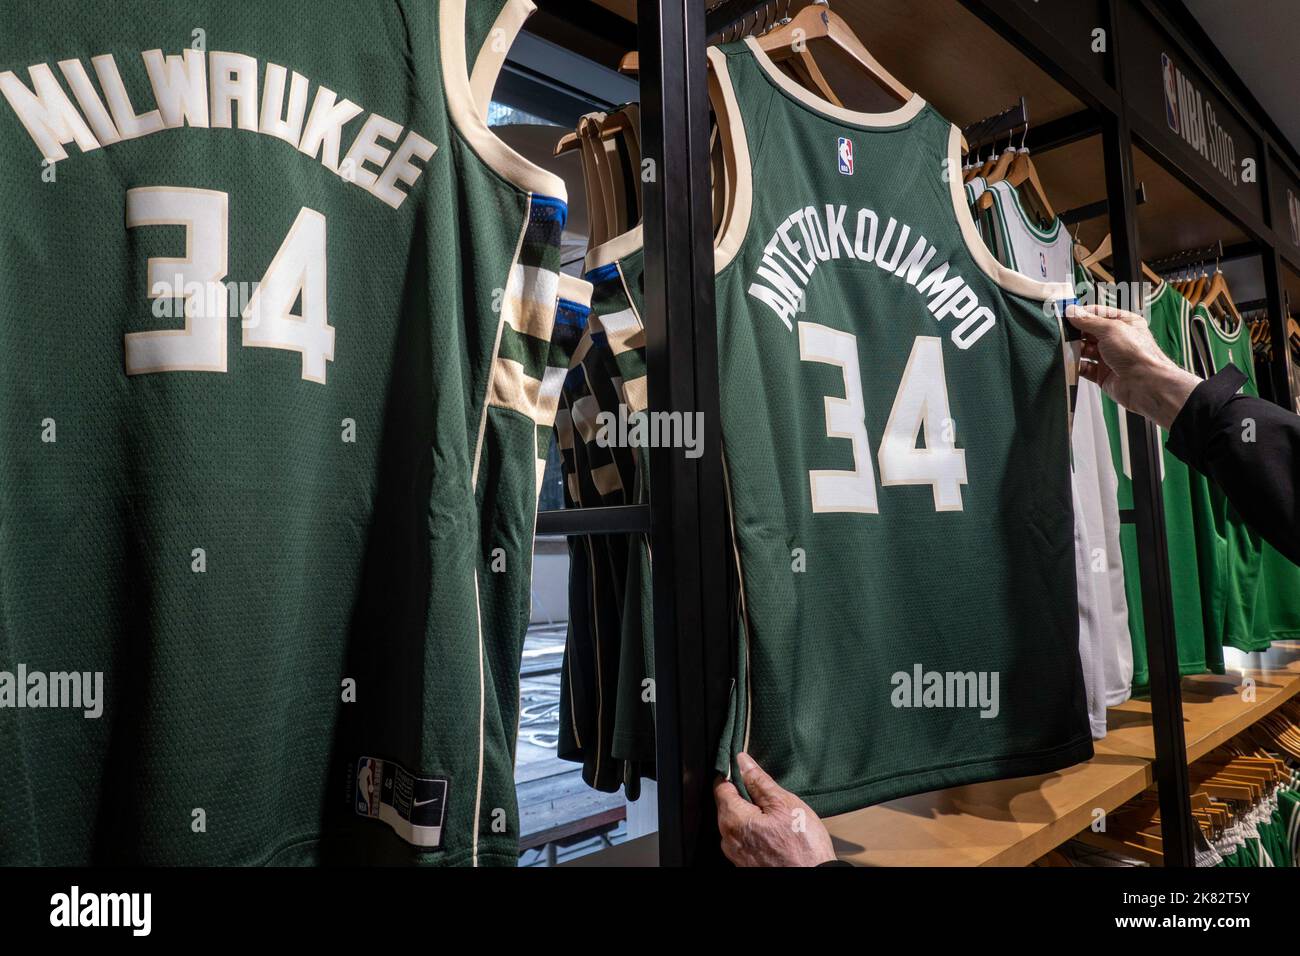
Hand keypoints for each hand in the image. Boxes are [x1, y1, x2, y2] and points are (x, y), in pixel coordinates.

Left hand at [713, 752, 836, 866]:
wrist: (813, 876)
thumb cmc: (803, 845)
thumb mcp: (784, 803)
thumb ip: (759, 781)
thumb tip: (743, 762)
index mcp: (733, 820)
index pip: (721, 787)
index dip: (733, 773)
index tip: (745, 768)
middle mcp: (728, 839)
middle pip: (727, 805)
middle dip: (743, 795)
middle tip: (767, 793)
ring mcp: (735, 853)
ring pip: (735, 822)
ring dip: (749, 813)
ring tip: (773, 814)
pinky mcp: (744, 863)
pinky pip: (742, 838)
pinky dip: (753, 830)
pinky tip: (772, 830)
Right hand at [1066, 303, 1199, 428]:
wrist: (1146, 384)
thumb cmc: (1139, 354)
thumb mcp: (1111, 329)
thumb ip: (1089, 321)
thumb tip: (1073, 312)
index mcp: (1124, 323)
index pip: (1098, 314)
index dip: (1081, 314)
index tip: (1065, 314)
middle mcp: (1117, 340)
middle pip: (1089, 332)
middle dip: (1075, 333)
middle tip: (1061, 332)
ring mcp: (1109, 358)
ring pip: (1085, 350)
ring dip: (1074, 349)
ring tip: (1064, 348)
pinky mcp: (1103, 374)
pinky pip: (1084, 368)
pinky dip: (1076, 366)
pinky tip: (1070, 363)